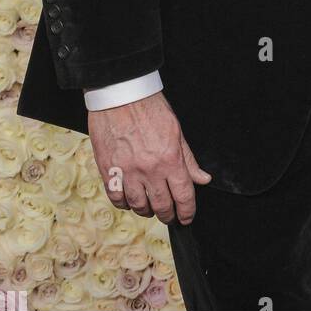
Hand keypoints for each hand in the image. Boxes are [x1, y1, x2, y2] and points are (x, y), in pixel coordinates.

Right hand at [87, 91, 211, 223]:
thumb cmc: (149, 108)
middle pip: (162, 206)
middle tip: (170, 215)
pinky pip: (117, 198)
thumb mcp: (176, 131)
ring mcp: (127, 171)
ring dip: (147, 210)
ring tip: (150, 206)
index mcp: (170, 158)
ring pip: (139, 206)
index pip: (183, 195)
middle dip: (168, 214)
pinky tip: (130, 199)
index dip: (187, 211)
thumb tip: (202, 179)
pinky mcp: (108, 170)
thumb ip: (188, 159)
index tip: (187, 216)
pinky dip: (125, 203)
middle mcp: (149, 169)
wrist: (121, 94)